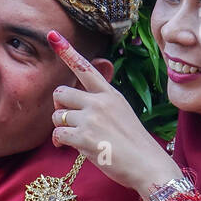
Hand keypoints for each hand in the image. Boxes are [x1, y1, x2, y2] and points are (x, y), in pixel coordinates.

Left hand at [46, 31, 182, 199]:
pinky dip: (59, 142)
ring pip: (58, 116)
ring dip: (60, 128)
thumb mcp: (121, 113)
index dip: (67, 52)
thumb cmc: (133, 145)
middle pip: (61, 94)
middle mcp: (101, 102)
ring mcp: (93, 118)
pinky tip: (67, 147)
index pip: (85, 68)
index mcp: (110, 94)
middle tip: (68, 121)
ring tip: (72, 138)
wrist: (148, 166)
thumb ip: (100, 103)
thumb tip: (72, 103)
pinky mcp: (85, 137)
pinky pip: (58, 134)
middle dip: (60, 108)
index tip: (52, 35)